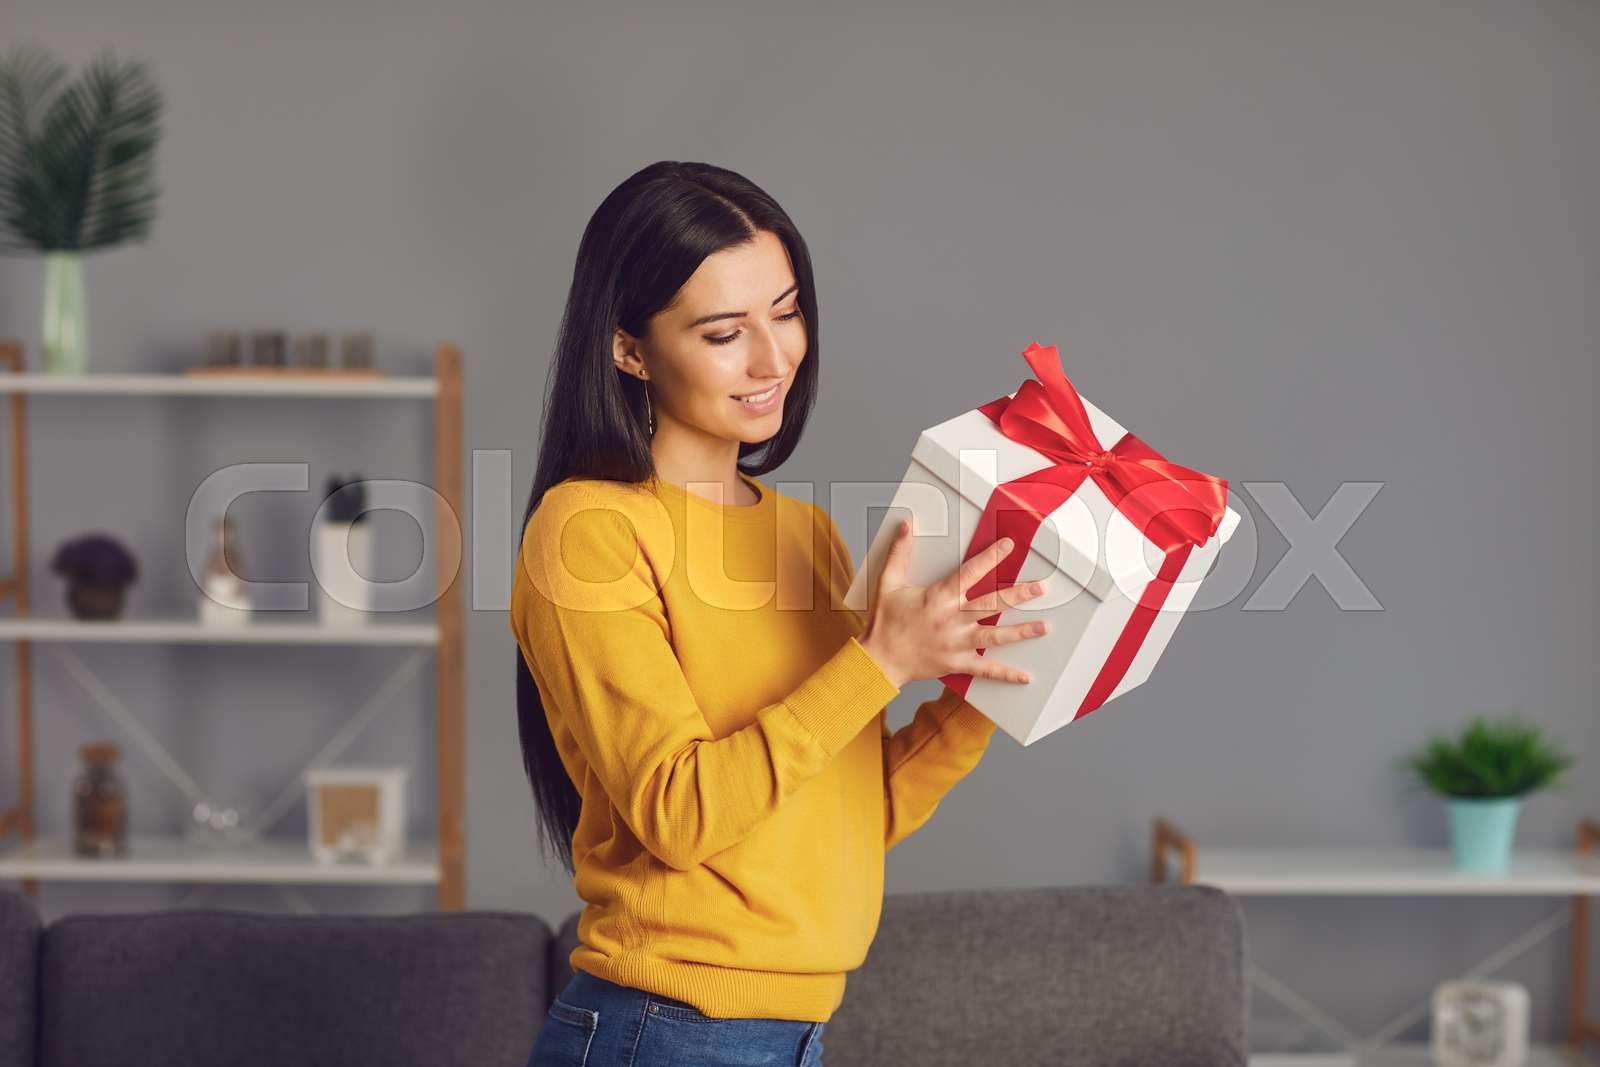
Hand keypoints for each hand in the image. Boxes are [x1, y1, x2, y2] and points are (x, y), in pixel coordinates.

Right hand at [856, 515, 1051, 689]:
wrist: (879, 659)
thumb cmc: (885, 621)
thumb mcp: (888, 582)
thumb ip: (900, 553)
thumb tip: (907, 525)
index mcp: (938, 598)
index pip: (969, 572)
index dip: (990, 557)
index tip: (1009, 545)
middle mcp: (951, 620)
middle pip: (991, 604)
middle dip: (1018, 595)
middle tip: (1040, 588)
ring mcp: (956, 643)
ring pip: (995, 637)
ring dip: (1021, 632)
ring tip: (1044, 626)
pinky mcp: (957, 663)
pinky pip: (985, 670)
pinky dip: (1006, 674)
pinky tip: (1025, 676)